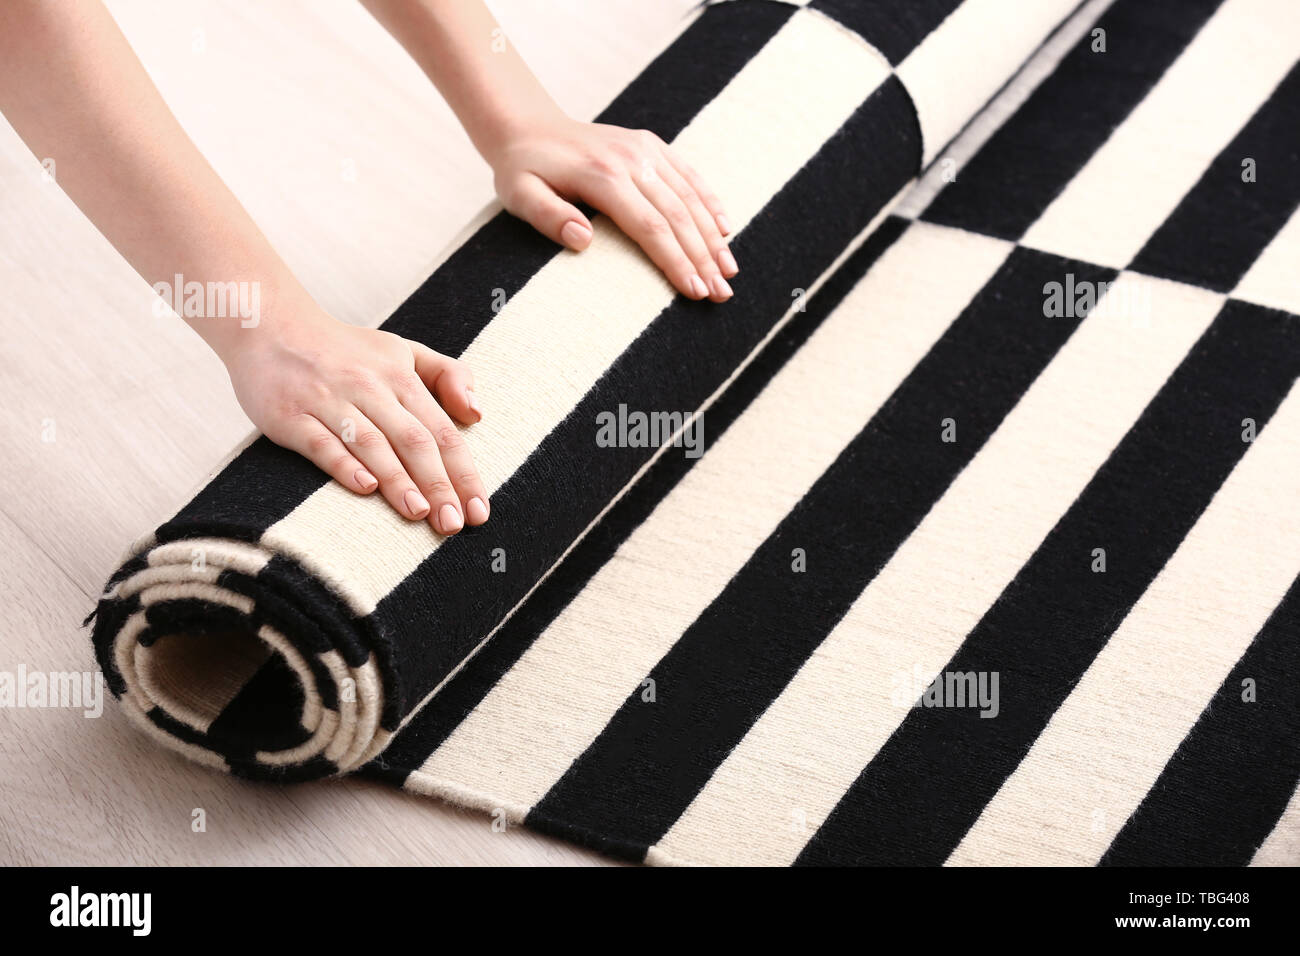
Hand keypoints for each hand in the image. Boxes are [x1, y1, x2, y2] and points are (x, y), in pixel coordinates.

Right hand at [222, 306, 487, 535]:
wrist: (268, 324)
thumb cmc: (345, 350)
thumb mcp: (402, 351)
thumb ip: (446, 376)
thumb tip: (477, 414)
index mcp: (400, 377)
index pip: (441, 431)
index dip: (463, 472)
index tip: (479, 510)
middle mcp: (369, 388)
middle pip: (412, 440)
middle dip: (437, 484)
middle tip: (453, 524)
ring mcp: (328, 400)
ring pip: (371, 443)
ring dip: (397, 480)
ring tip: (419, 513)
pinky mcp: (290, 415)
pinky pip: (321, 442)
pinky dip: (344, 464)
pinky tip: (365, 487)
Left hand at [486, 116, 738, 301]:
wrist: (529, 126)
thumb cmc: (522, 171)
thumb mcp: (519, 195)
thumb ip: (547, 217)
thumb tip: (583, 240)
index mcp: (602, 175)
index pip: (650, 226)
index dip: (675, 261)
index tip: (694, 292)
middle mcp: (631, 158)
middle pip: (677, 215)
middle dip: (703, 258)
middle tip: (721, 295)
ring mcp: (645, 149)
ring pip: (689, 197)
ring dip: (713, 238)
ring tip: (730, 273)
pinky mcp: (651, 145)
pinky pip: (689, 175)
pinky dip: (710, 203)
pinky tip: (726, 230)